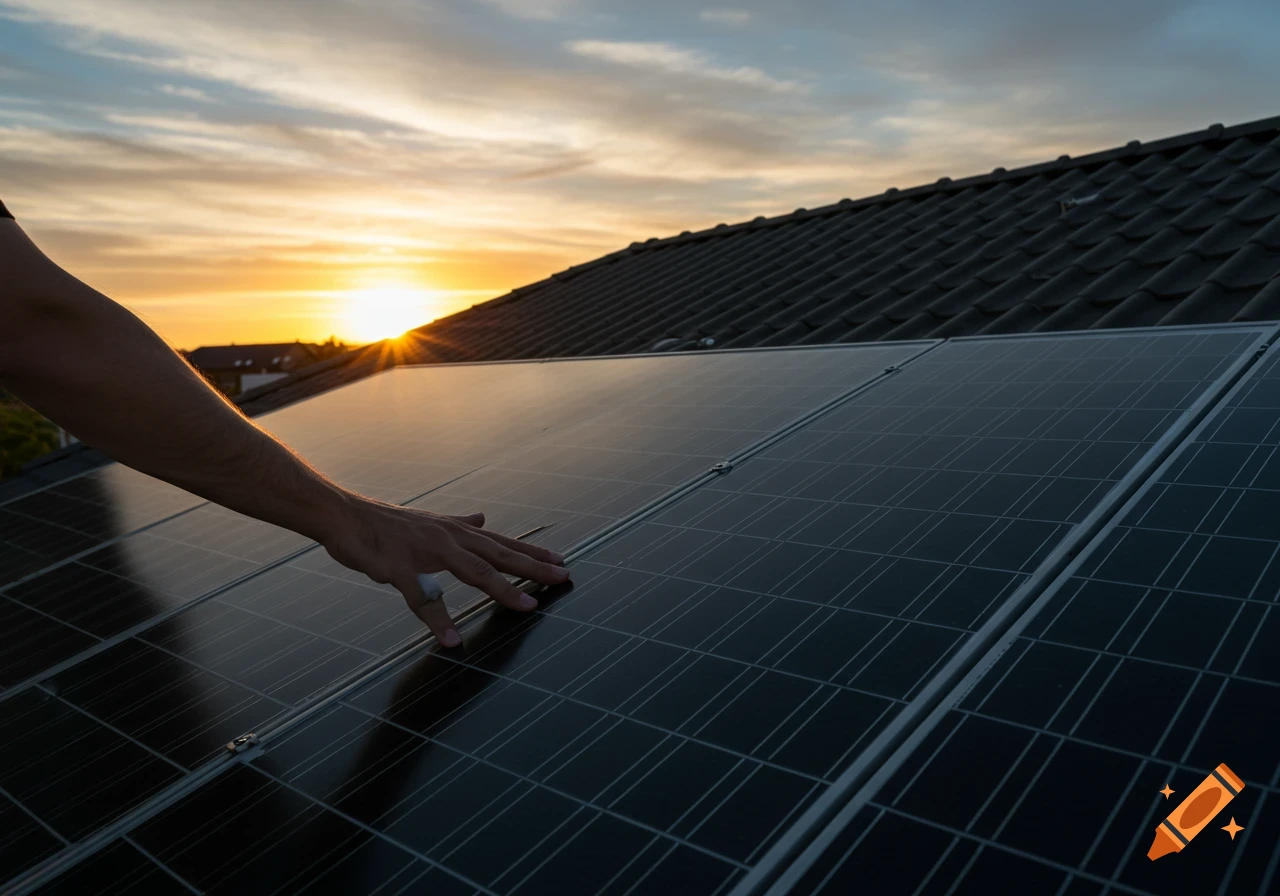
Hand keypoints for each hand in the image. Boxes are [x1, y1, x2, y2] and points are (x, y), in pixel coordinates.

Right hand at [318, 494, 569, 646]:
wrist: (343, 515)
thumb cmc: (385, 523)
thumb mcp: (429, 521)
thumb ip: (459, 523)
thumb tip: (483, 517)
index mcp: (454, 531)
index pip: (502, 543)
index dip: (532, 553)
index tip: (561, 561)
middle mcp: (447, 538)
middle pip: (498, 556)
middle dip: (532, 568)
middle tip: (563, 577)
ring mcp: (425, 553)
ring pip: (472, 572)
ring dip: (502, 590)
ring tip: (527, 607)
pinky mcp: (399, 569)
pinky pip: (422, 598)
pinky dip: (437, 620)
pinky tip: (450, 641)